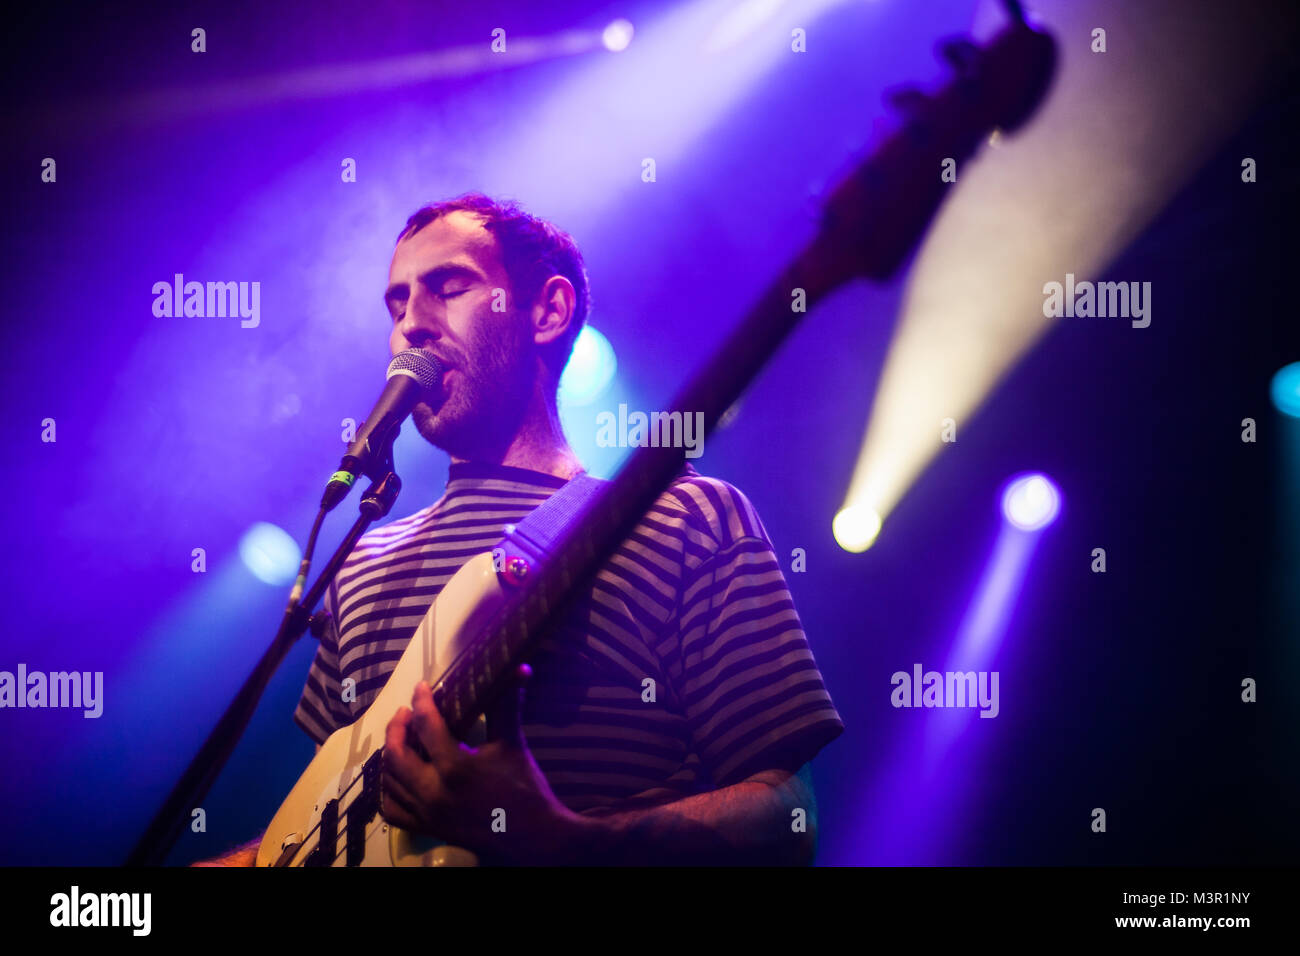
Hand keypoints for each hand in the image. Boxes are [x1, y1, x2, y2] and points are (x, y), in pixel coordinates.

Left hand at [380, 664, 585, 864]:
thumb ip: (508, 705)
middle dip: (396, 728)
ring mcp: (427, 813)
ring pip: (390, 780)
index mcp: (456, 767)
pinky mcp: (427, 828)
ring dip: (391, 755)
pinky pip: (393, 810)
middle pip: (396, 753)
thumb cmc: (525, 788)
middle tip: (406, 712)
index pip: (426, 725)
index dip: (421, 701)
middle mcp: (434, 791)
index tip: (421, 687)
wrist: (532, 836)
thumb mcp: (514, 744)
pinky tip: (399, 777)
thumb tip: (518, 668)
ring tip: (401, 738)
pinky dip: (389, 791)